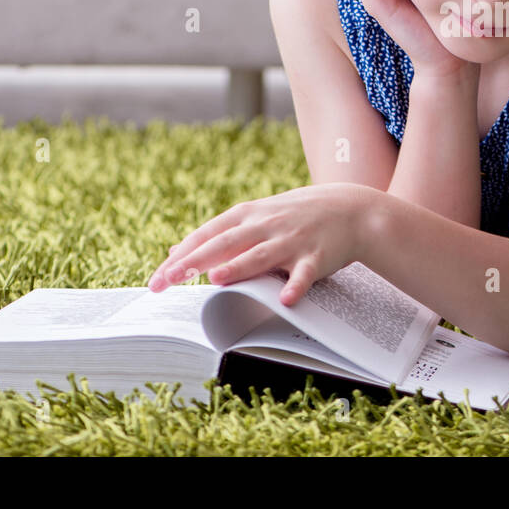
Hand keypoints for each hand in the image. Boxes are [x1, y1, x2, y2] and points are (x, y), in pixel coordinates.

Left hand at [146, 183, 382, 306]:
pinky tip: (285, 300)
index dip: (181, 256)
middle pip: (225, 243)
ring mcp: (292, 240)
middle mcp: (267, 225)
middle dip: (193, 262)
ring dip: (240, 266)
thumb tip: (177, 250)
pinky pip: (304, 273)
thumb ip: (219, 234)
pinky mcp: (317, 256)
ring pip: (261, 254)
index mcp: (248, 215)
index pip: (207, 235)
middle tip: (167, 281)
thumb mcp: (256, 216)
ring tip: (217, 279)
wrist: (351, 208)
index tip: (158, 278)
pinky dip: (295, 286)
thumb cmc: (296, 216)